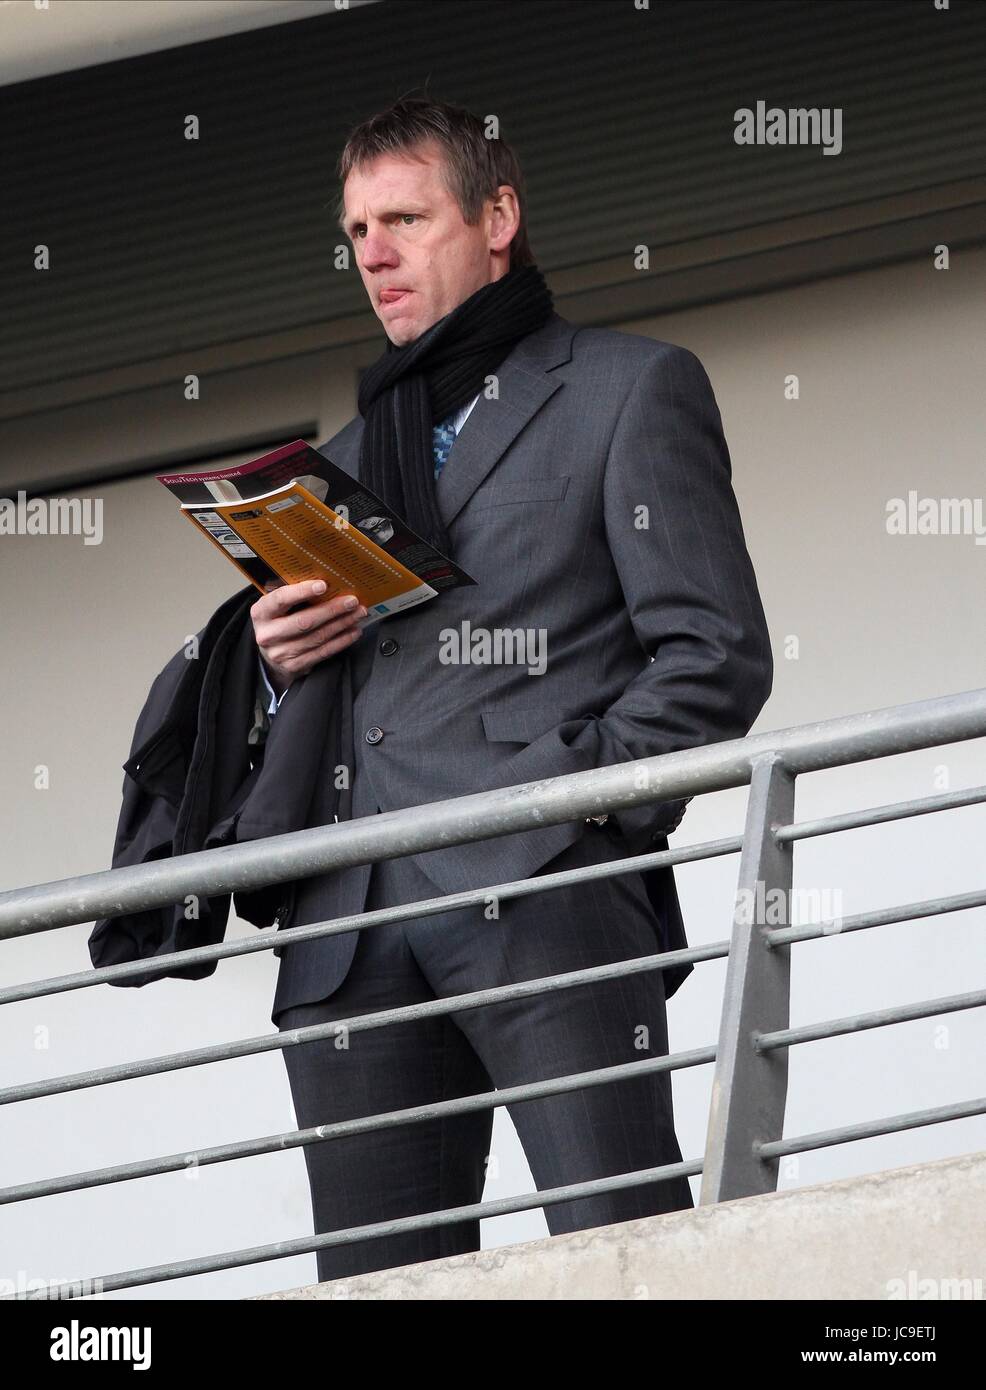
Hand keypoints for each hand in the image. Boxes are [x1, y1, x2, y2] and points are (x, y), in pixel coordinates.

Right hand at [251, 580, 365, 696]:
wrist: (271, 655)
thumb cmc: (279, 621)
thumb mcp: (278, 607)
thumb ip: (294, 595)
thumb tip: (327, 581)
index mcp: (261, 613)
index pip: (281, 599)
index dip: (302, 591)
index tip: (323, 585)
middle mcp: (268, 634)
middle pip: (304, 621)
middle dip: (332, 610)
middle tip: (352, 601)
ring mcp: (280, 653)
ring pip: (317, 637)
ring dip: (342, 624)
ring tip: (358, 614)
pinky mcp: (295, 666)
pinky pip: (323, 652)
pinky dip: (342, 641)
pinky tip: (353, 631)